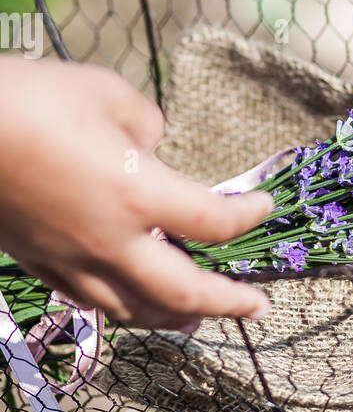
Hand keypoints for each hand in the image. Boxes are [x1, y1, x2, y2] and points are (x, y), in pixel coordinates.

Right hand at [0, 59, 271, 328]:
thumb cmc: (30, 98)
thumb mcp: (106, 93)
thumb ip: (145, 126)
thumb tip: (151, 147)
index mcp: (137, 193)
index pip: (213, 222)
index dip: (248, 217)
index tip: (263, 208)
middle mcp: (109, 240)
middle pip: (183, 292)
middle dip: (227, 303)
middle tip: (256, 307)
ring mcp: (70, 259)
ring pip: (133, 310)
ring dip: (174, 317)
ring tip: (197, 318)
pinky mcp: (37, 262)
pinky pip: (89, 300)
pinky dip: (121, 306)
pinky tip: (129, 300)